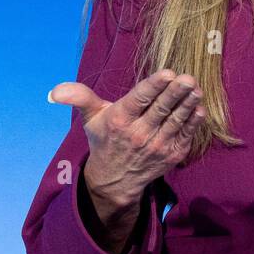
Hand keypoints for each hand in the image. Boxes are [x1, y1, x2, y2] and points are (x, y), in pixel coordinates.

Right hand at [49, 68, 206, 212]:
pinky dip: (194, 122)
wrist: (115, 181)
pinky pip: (186, 135)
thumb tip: (54, 92)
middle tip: (188, 78)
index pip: (140, 99)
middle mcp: (139, 133)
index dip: (154, 86)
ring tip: (196, 89)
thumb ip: (79, 98)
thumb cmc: (105, 140)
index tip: (168, 73)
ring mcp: (157, 145)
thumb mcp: (91, 118)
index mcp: (121, 119)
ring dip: (188, 104)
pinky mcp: (171, 155)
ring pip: (176, 120)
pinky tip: (199, 108)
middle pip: (161, 108)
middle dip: (176, 92)